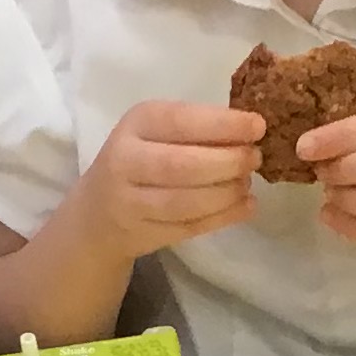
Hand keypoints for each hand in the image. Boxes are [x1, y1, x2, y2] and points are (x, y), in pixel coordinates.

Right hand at [71, 101, 263, 259]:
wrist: (96, 213)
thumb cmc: (140, 159)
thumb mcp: (157, 131)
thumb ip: (197, 128)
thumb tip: (253, 130)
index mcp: (136, 124)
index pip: (181, 121)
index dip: (223, 125)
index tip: (258, 126)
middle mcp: (125, 161)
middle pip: (182, 165)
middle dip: (228, 162)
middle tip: (254, 159)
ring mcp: (129, 202)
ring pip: (186, 202)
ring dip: (226, 193)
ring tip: (246, 184)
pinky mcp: (141, 234)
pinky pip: (188, 227)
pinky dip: (223, 217)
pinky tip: (245, 207)